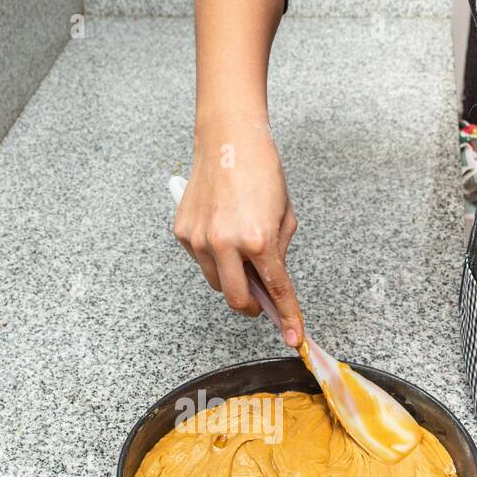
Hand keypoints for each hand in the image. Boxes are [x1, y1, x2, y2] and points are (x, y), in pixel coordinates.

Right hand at [173, 115, 302, 344]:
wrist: (228, 139)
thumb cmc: (261, 171)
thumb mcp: (284, 215)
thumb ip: (278, 252)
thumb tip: (271, 281)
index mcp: (258, 239)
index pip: (276, 290)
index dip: (288, 317)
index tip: (294, 337)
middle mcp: (225, 243)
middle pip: (237, 300)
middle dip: (252, 307)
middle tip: (261, 300)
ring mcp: (199, 240)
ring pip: (217, 282)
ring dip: (232, 278)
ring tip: (241, 251)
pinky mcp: (182, 233)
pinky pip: (201, 260)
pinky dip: (214, 256)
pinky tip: (221, 232)